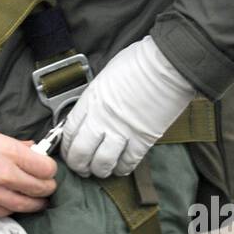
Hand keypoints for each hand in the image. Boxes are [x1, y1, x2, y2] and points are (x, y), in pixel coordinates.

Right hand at [0, 121, 57, 216]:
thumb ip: (12, 144)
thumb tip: (31, 150)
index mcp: (7, 151)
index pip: (46, 168)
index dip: (49, 170)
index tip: (46, 169)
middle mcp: (2, 174)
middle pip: (41, 189)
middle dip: (46, 188)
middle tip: (45, 185)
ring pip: (26, 206)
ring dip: (34, 203)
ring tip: (35, 198)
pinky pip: (6, 213)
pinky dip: (13, 209)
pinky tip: (12, 202)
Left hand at [60, 35, 194, 177]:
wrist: (167, 65)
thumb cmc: (139, 63)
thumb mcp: (106, 77)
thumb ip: (97, 97)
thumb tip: (92, 112)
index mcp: (91, 100)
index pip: (69, 132)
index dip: (66, 147)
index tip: (69, 152)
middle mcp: (101, 118)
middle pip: (80, 152)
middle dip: (79, 165)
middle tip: (83, 168)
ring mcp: (121, 130)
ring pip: (101, 163)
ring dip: (100, 170)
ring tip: (102, 170)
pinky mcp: (142, 139)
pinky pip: (127, 162)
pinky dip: (123, 168)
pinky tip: (122, 166)